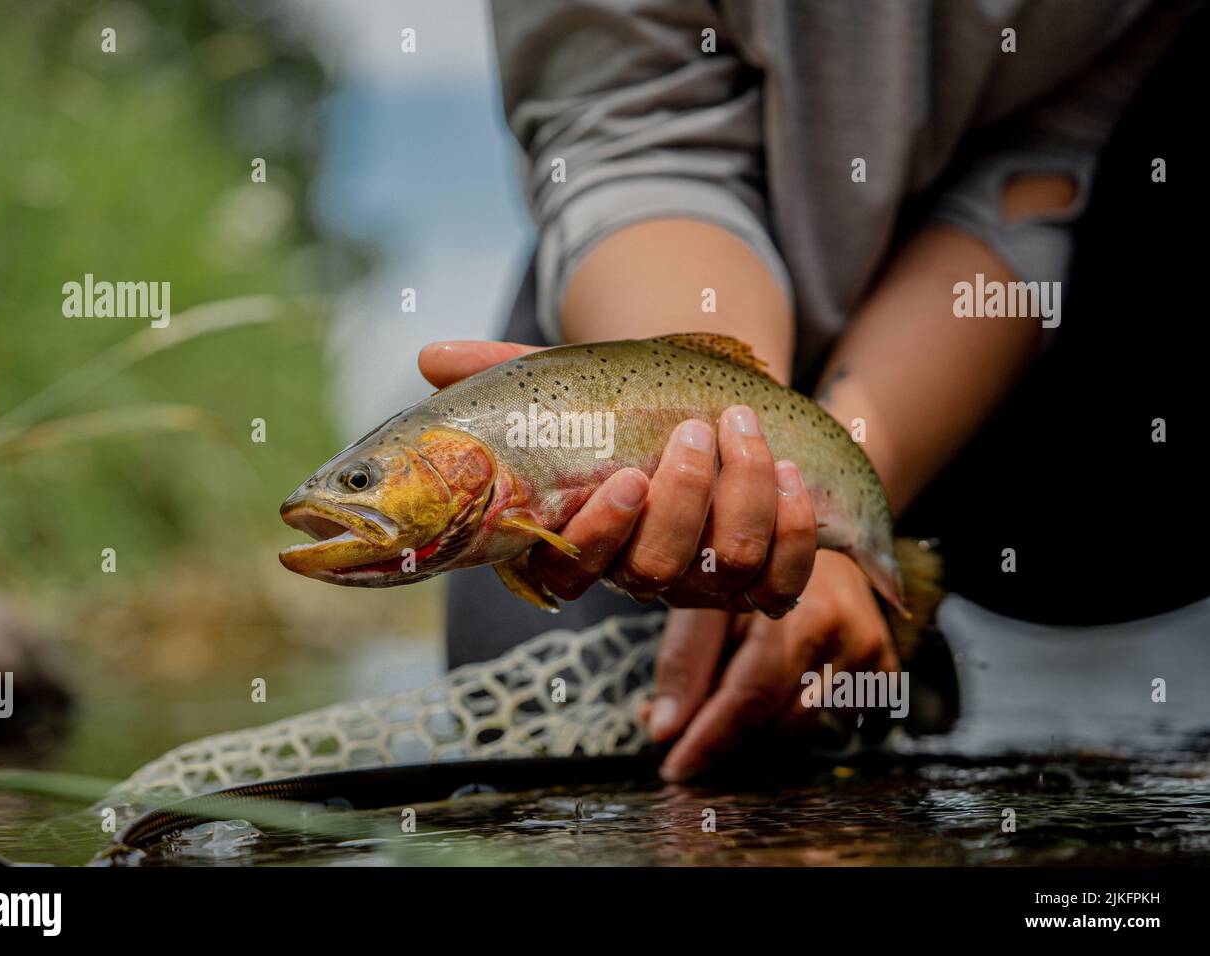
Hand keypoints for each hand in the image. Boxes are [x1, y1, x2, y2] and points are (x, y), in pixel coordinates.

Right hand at [418, 340, 817, 614]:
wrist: (714, 412)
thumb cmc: (628, 410)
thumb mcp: (566, 385)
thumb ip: (502, 372)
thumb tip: (429, 356)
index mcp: (579, 542)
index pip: (570, 573)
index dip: (597, 536)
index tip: (622, 479)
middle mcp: (639, 574)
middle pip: (656, 569)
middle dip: (683, 497)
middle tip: (695, 433)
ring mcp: (704, 585)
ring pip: (727, 566)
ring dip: (742, 493)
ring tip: (743, 428)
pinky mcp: (766, 582)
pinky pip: (785, 579)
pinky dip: (794, 525)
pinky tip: (789, 470)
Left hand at [641, 550, 897, 781]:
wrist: (816, 537)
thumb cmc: (752, 568)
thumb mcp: (707, 601)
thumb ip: (684, 664)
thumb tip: (661, 730)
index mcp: (798, 612)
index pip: (749, 697)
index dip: (709, 740)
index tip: (674, 769)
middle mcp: (844, 635)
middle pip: (775, 720)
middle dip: (724, 732)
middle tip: (687, 725)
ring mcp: (873, 656)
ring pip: (801, 729)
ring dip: (756, 726)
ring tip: (728, 691)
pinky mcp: (886, 672)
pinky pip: (830, 724)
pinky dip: (792, 718)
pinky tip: (774, 690)